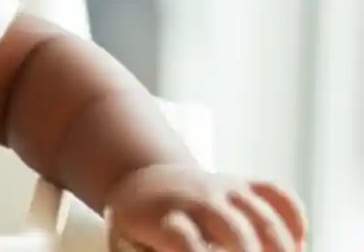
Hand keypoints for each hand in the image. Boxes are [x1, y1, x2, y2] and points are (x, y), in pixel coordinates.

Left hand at [105, 164, 305, 251]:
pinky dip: (295, 217)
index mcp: (160, 217)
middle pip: (232, 227)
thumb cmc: (136, 227)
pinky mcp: (243, 184)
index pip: (183, 239)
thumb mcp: (128, 243)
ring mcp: (223, 187)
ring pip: (263, 214)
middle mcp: (196, 199)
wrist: (142, 183)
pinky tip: (300, 244)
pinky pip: (278, 194)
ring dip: (280, 246)